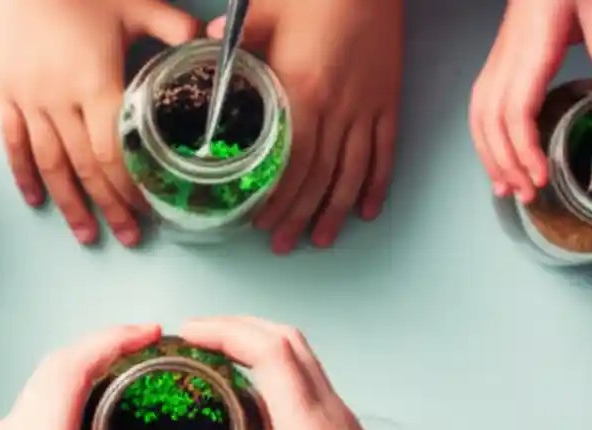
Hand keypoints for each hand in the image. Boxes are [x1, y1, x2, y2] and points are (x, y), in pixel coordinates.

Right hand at [0, 0, 197, 246]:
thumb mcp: (132, 1)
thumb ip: (171, 26)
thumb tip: (206, 43)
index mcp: (96, 82)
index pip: (115, 151)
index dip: (132, 186)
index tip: (150, 209)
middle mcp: (60, 99)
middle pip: (87, 167)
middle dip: (110, 207)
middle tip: (129, 237)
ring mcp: (28, 99)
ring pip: (50, 164)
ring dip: (71, 204)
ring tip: (88, 235)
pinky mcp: (5, 93)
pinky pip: (14, 143)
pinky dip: (24, 175)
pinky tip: (38, 201)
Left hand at [0, 324, 178, 429]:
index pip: (71, 368)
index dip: (111, 340)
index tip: (148, 333)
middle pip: (54, 369)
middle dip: (101, 349)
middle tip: (144, 349)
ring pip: (35, 392)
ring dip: (76, 376)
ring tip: (117, 383)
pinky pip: (20, 417)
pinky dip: (54, 404)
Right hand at [162, 317, 428, 429]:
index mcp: (310, 426)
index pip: (268, 351)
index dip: (224, 331)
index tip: (186, 333)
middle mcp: (329, 413)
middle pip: (286, 339)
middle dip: (238, 327)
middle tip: (195, 337)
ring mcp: (341, 422)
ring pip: (301, 359)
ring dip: (260, 345)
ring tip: (218, 358)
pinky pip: (308, 386)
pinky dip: (276, 375)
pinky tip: (252, 402)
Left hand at [204, 0, 400, 253]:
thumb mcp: (266, 9)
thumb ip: (237, 36)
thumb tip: (202, 41)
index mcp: (304, 92)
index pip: (289, 161)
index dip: (276, 197)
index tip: (260, 221)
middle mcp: (337, 108)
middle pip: (317, 176)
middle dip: (297, 216)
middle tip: (281, 245)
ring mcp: (367, 107)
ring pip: (352, 172)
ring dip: (335, 211)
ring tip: (321, 240)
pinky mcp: (390, 101)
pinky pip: (385, 152)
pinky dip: (377, 183)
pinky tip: (366, 210)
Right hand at [470, 0, 591, 203]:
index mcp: (530, 51)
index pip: (516, 111)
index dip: (524, 149)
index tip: (541, 176)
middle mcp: (505, 62)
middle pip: (492, 125)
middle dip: (506, 164)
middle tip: (528, 196)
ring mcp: (495, 65)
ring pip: (480, 121)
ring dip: (491, 157)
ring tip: (507, 189)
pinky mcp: (495, 66)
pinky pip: (480, 111)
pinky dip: (484, 140)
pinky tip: (495, 160)